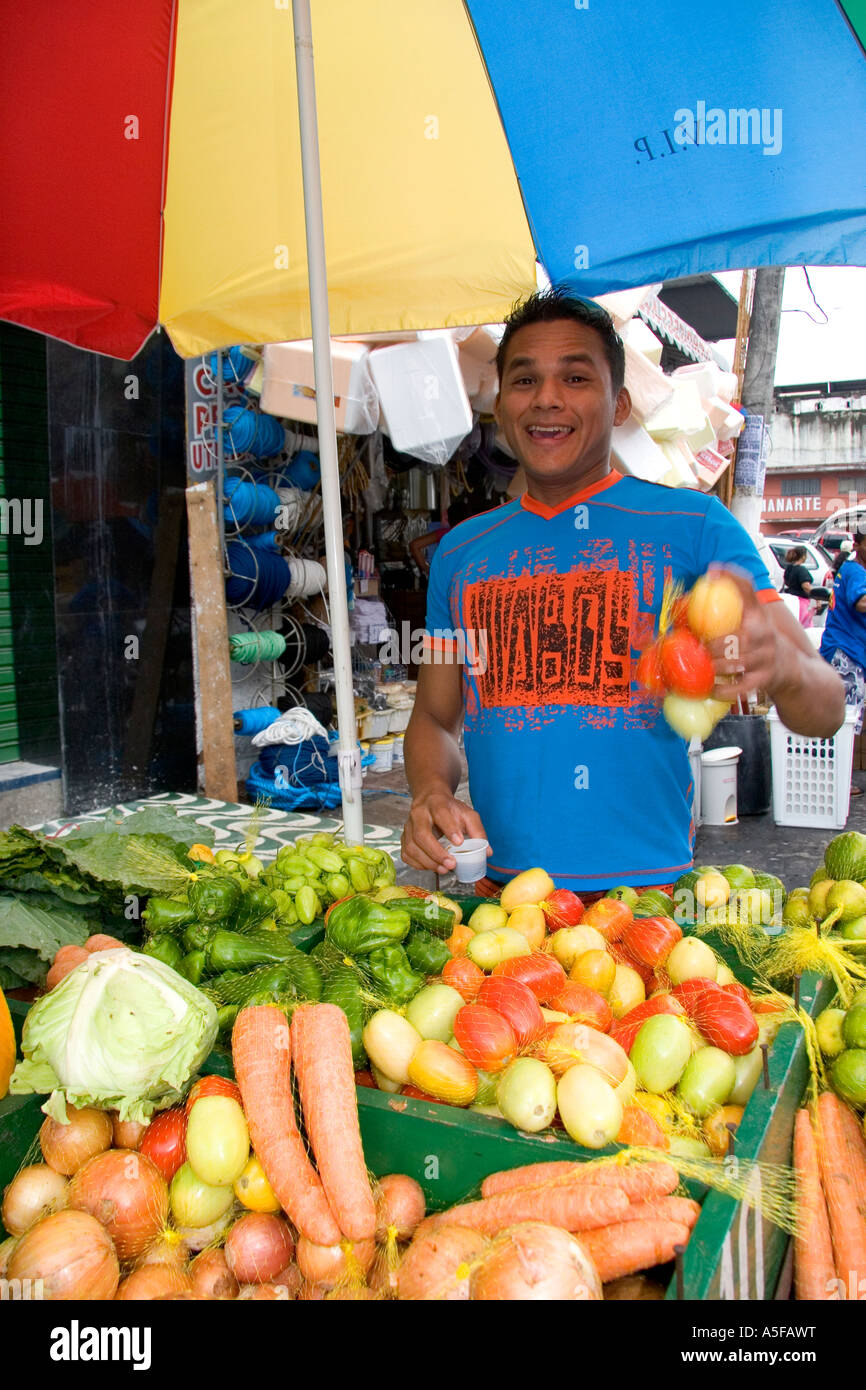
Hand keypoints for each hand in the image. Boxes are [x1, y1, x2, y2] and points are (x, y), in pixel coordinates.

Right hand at [401, 788, 490, 873]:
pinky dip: (418, 864)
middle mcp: (419, 814)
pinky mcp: (404, 838)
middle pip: (422, 834)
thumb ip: (478, 832)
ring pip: (412, 846)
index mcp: (436, 803)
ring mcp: (409, 826)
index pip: (441, 813)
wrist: (429, 799)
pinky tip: (432, 867)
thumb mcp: (468, 814)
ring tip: (444, 869)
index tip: (459, 842)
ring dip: (428, 862)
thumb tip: (487, 853)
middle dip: (436, 852)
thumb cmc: (450, 809)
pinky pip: (407, 854)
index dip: (449, 828)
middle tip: (451, 864)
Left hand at [705, 570, 794, 703]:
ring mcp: (768, 657)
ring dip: (716, 665)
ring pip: (738, 661)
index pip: (749, 589)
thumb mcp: (753, 624)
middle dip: (716, 643)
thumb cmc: (762, 645)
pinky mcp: (766, 679)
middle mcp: (766, 632)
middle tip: (699, 647)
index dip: (732, 577)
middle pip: (741, 635)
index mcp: (759, 615)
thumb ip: (730, 615)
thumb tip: (686, 602)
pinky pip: (741, 686)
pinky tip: (711, 689)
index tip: (712, 570)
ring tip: (702, 667)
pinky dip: (723, 690)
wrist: (794, 672)